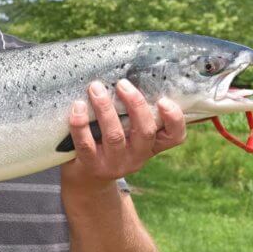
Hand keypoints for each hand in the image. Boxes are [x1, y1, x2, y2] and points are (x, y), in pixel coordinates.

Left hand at [63, 79, 185, 191]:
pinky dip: (80, 123)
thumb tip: (128, 73)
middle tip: (122, 84)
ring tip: (96, 88)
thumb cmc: (109, 144)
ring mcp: (115, 163)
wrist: (87, 178)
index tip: (164, 100)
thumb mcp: (128, 133)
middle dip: (135, 104)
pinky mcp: (91, 165)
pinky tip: (77, 106)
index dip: (175, 120)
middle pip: (145, 131)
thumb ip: (133, 114)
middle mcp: (138, 156)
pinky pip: (86, 144)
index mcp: (151, 145)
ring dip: (105, 109)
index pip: (175, 137)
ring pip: (114, 135)